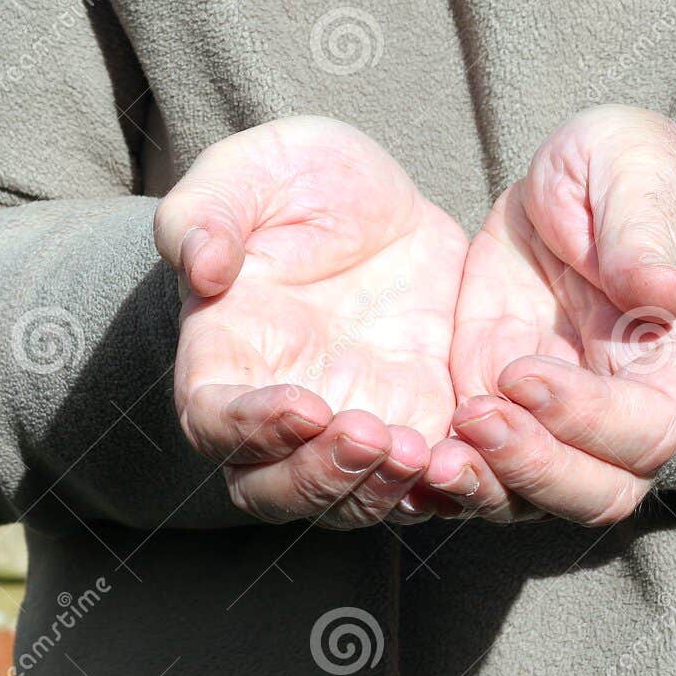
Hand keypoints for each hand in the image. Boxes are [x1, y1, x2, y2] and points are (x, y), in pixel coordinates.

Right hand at [155, 117, 479, 527]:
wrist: (378, 199)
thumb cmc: (292, 181)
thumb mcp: (246, 173)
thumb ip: (206, 214)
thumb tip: (201, 268)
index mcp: (222, 360)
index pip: (214, 424)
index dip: (252, 430)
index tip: (305, 405)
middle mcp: (276, 413)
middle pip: (277, 491)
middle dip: (323, 479)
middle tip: (375, 436)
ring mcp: (348, 426)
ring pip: (351, 502)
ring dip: (383, 493)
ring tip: (427, 452)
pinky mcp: (416, 425)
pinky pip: (426, 485)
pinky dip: (446, 488)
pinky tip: (473, 456)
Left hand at [446, 106, 675, 524]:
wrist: (578, 179)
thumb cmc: (629, 169)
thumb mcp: (637, 171)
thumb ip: (646, 232)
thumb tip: (665, 295)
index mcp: (674, 359)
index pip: (648, 429)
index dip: (588, 418)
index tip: (522, 372)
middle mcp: (621, 406)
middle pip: (597, 491)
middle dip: (535, 470)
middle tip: (472, 417)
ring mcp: (554, 413)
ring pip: (532, 494)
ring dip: (484, 484)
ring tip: (432, 451)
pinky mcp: (494, 398)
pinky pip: (477, 462)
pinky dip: (445, 470)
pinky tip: (404, 449)